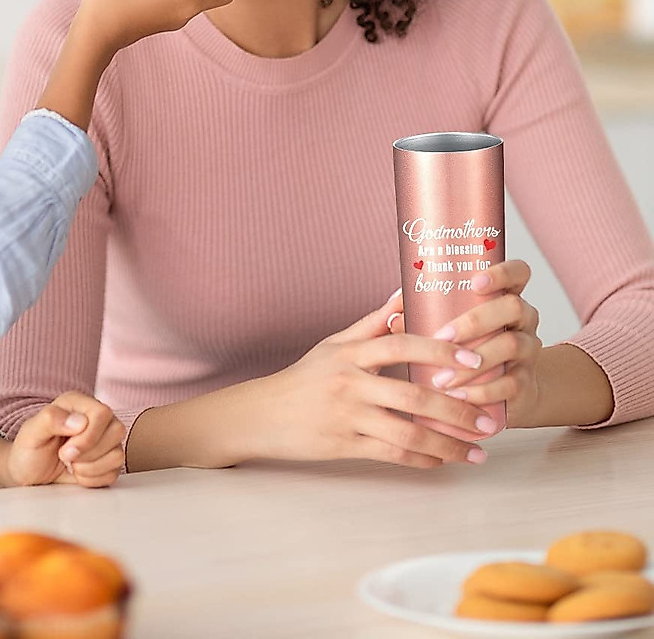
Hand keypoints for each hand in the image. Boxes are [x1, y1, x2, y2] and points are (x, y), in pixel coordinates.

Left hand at [7, 391, 125, 488]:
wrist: (28, 474)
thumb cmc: (28, 450)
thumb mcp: (31, 433)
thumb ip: (51, 419)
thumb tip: (80, 421)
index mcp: (78, 404)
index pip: (102, 413)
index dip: (88, 437)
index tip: (65, 452)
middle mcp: (95, 419)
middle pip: (117, 431)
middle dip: (89, 453)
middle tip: (66, 458)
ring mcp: (104, 441)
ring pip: (118, 454)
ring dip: (90, 468)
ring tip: (71, 466)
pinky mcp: (107, 462)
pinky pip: (114, 473)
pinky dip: (94, 479)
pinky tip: (78, 474)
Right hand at [237, 291, 502, 468]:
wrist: (264, 415)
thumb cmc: (305, 377)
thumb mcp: (335, 343)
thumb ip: (373, 322)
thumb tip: (405, 294)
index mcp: (351, 352)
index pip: (402, 343)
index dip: (440, 349)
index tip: (474, 359)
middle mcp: (350, 382)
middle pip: (414, 393)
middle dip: (458, 409)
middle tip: (490, 420)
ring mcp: (348, 415)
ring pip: (408, 431)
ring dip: (449, 444)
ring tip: (478, 452)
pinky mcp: (345, 445)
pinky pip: (393, 455)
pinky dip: (423, 460)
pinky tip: (443, 461)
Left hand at [429, 259, 541, 419]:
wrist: (505, 390)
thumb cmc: (469, 346)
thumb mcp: (453, 326)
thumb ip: (428, 315)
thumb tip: (393, 315)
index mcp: (505, 296)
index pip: (517, 272)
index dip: (501, 273)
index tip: (475, 282)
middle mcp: (523, 319)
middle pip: (512, 307)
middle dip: (475, 320)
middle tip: (442, 336)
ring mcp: (529, 349)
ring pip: (511, 345)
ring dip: (473, 362)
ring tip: (441, 377)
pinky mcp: (526, 381)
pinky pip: (510, 383)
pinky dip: (481, 391)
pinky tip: (457, 397)